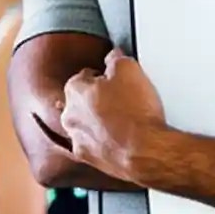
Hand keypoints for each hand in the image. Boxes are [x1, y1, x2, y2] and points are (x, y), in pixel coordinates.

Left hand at [59, 49, 164, 181]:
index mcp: (74, 90)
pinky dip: (104, 140)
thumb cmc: (135, 114)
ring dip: (101, 121)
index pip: (86, 75)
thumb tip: (113, 56)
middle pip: (84, 100)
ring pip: (87, 123)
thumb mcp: (129, 69)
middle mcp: (69, 115)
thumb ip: (116, 58)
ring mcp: (77, 138)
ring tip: (124, 121)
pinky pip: (94, 143)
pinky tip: (120, 139)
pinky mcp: (88, 157)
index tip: (117, 81)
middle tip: (123, 100)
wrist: (145, 152)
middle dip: (100, 98)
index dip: (105, 76)